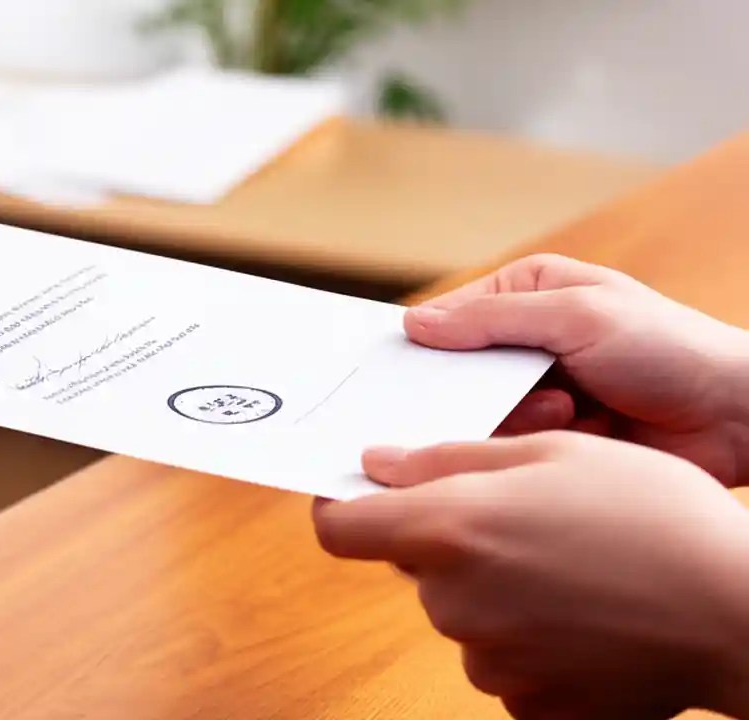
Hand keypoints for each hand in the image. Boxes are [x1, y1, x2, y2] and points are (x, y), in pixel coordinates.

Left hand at [315, 432, 748, 718]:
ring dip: (495, 592)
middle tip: (526, 520)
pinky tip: (586, 621)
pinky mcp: (527, 704)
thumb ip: (449, 459)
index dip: (340, 508)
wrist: (740, 610)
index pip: (340, 529)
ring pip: (462, 614)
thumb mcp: (553, 453)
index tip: (357, 497)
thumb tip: (377, 465)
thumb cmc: (654, 514)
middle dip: (449, 542)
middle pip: (415, 568)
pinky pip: (504, 662)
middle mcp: (452, 600)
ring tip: (574, 570)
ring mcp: (487, 660)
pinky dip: (531, 642)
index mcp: (449, 529)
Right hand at [406, 253, 748, 485]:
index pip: (450, 315)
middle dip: (476, 387)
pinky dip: (534, 439)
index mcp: (526, 292)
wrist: (737, 417)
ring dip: (518, 413)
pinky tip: (577, 427)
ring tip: (567, 407)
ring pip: (480, 412)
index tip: (397, 369)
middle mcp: (525, 340)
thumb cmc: (671, 349)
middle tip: (502, 392)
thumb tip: (416, 324)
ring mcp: (538, 390)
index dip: (423, 343)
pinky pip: (508, 444)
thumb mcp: (578, 315)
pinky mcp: (550, 437)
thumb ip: (493, 320)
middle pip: (457, 369)